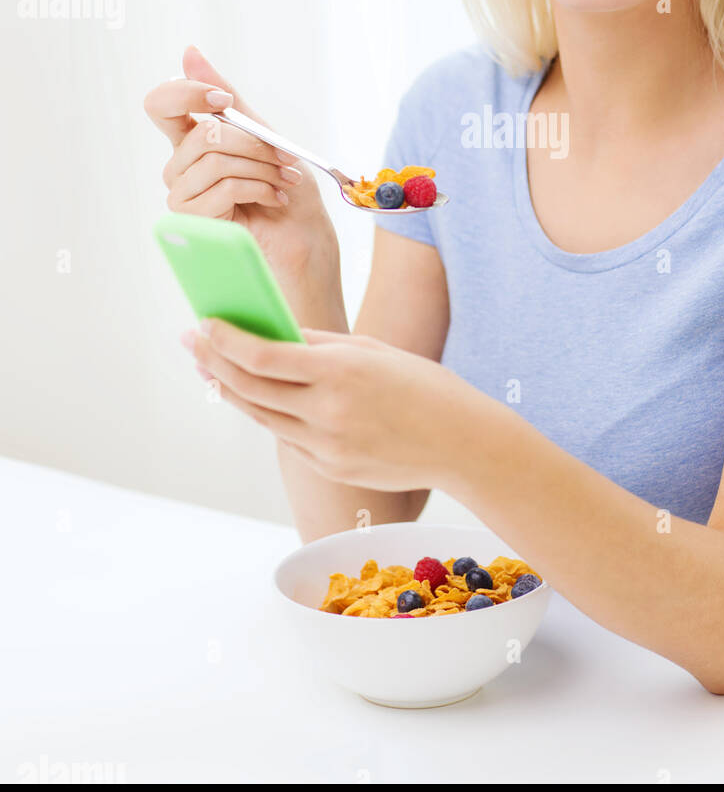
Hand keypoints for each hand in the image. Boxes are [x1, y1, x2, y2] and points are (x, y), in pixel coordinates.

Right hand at [144, 44, 339, 280]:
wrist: (305, 238)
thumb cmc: (288, 188)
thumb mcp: (265, 135)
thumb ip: (228, 100)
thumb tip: (189, 52)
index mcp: (194, 140)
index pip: (161, 104)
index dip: (188, 93)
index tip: (224, 100)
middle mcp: (180, 166)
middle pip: (204, 133)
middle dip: (255, 143)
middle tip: (285, 159)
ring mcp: (182, 194)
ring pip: (215, 159)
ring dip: (262, 168)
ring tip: (284, 181)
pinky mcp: (193, 221)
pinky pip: (223, 187)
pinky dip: (259, 188)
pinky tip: (273, 200)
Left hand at [182, 320, 474, 493]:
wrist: (462, 444)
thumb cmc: (424, 386)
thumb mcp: (374, 351)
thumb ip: (321, 344)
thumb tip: (275, 334)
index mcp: (339, 371)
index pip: (262, 356)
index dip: (224, 340)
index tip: (202, 323)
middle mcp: (326, 411)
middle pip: (250, 388)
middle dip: (214, 362)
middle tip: (192, 342)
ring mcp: (326, 446)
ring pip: (262, 416)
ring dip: (233, 390)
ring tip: (214, 369)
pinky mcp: (331, 468)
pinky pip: (289, 438)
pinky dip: (272, 414)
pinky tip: (262, 397)